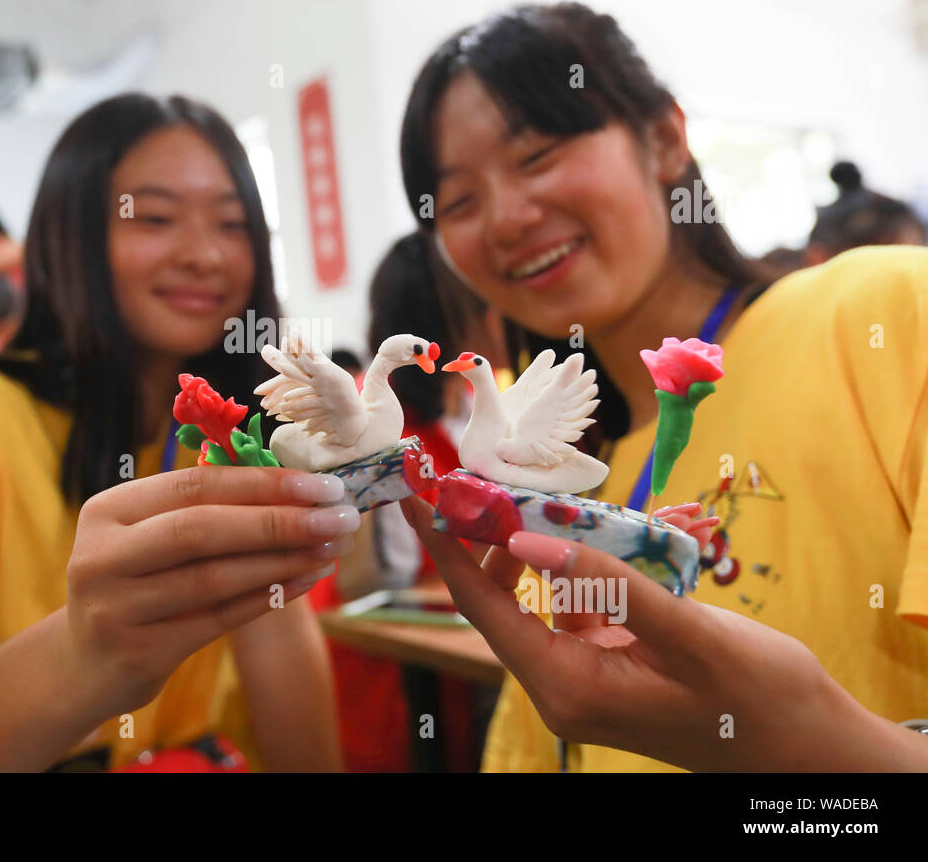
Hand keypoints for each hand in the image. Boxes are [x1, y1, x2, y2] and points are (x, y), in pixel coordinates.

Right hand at [63, 465, 357, 718]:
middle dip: (279, 521)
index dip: (261, 483)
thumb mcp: (145, 538)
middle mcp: (103, 556)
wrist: (85, 665)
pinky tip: (304, 580)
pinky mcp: (140, 651)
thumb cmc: (133, 586)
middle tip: (338, 517)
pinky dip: (267, 596)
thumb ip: (200, 511)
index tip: (321, 484)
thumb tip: (294, 486)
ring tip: (330, 547)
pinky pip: (218, 618)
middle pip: (201, 529)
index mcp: (107, 511)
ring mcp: (117, 607)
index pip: (194, 485)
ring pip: (214, 577)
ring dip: (282, 559)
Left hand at [402, 497, 927, 770]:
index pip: (483, 606)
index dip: (446, 547)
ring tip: (537, 497)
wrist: (809, 750)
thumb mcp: (687, 634)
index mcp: (566, 686)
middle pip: (500, 598)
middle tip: (485, 474)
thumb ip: (606, 583)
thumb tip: (527, 538)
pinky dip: (576, 567)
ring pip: (536, 598)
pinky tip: (595, 534)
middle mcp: (561, 687)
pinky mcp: (606, 666)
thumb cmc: (759, 698)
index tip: (415, 496)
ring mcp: (582, 679)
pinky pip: (573, 607)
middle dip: (489, 534)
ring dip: (536, 547)